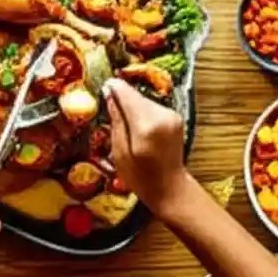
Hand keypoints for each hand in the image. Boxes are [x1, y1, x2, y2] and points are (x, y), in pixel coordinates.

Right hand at [104, 79, 191, 210]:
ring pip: (144, 100)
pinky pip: (152, 107)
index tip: (102, 89)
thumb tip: (110, 93)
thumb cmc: (140, 177)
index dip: (113, 88)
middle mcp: (162, 115)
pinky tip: (137, 129)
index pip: (127, 94)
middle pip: (136, 96)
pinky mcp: (176, 117)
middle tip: (110, 113)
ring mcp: (172, 115)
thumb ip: (116, 120)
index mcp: (146, 125)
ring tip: (124, 126)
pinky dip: (142, 113)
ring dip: (132, 107)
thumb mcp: (120, 152)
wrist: (170, 188)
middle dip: (122, 100)